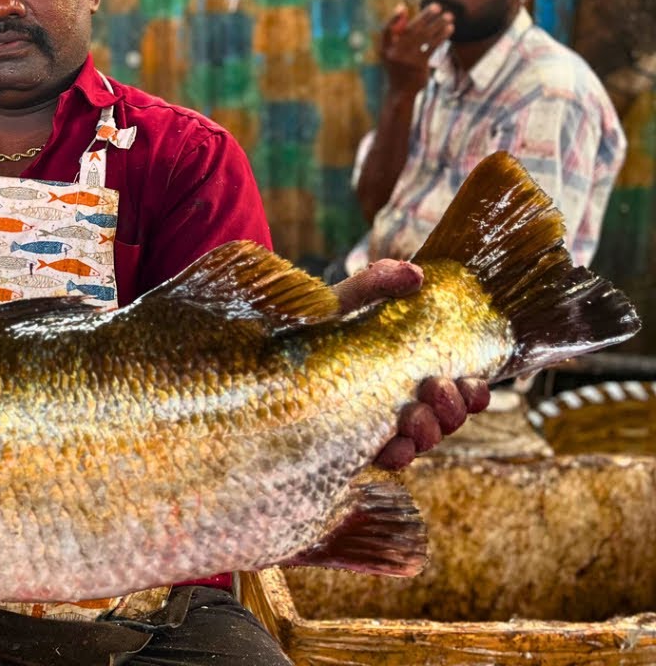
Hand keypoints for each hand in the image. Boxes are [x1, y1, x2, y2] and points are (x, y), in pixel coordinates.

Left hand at [331, 259, 491, 469]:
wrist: (261, 350)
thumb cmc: (310, 326)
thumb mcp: (340, 300)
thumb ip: (374, 283)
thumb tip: (415, 274)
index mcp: (411, 370)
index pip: (459, 388)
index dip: (474, 392)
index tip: (470, 380)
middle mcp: (402, 402)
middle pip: (448, 418)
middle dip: (453, 409)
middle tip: (435, 387)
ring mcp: (379, 425)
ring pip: (424, 440)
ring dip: (430, 431)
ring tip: (413, 414)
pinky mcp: (353, 445)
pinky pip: (388, 460)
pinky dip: (398, 456)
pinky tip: (395, 445)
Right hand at [380, 2, 452, 94]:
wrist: (401, 92)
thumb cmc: (398, 68)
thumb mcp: (391, 53)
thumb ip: (396, 33)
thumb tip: (403, 9)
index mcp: (385, 49)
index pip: (386, 30)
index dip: (393, 19)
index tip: (402, 7)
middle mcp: (394, 53)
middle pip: (411, 29)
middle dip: (425, 16)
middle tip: (437, 6)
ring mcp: (406, 59)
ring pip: (424, 36)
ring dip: (438, 24)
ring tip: (449, 16)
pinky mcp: (418, 65)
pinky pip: (431, 46)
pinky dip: (441, 36)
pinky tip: (449, 29)